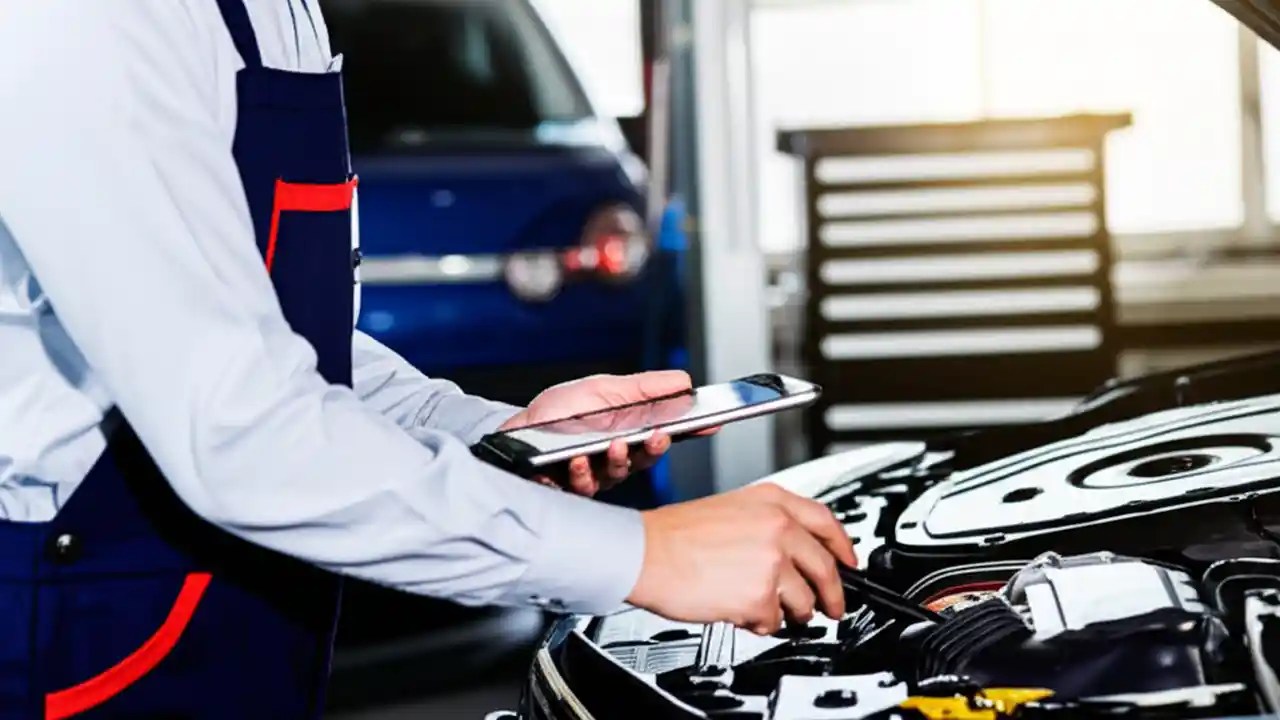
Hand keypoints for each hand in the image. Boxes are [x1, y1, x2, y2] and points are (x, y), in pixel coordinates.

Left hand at [499, 371, 713, 496]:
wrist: (515, 432)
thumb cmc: (556, 413)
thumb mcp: (601, 389)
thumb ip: (641, 388)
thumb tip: (682, 380)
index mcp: (628, 431)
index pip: (665, 432)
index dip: (689, 428)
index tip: (710, 422)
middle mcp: (616, 456)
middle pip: (647, 457)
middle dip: (655, 447)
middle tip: (658, 435)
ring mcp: (596, 475)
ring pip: (619, 473)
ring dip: (619, 459)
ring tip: (613, 444)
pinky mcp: (571, 489)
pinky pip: (584, 485)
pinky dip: (582, 472)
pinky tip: (576, 459)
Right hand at [627, 483, 856, 634]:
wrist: (645, 552)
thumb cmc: (674, 535)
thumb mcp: (730, 510)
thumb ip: (767, 525)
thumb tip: (794, 554)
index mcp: (771, 501)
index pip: (826, 522)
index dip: (843, 547)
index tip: (849, 562)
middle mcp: (778, 527)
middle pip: (826, 567)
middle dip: (832, 594)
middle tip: (832, 607)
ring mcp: (772, 561)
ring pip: (804, 600)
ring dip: (790, 612)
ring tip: (765, 609)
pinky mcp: (761, 595)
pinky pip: (775, 620)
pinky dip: (760, 623)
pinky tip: (740, 611)